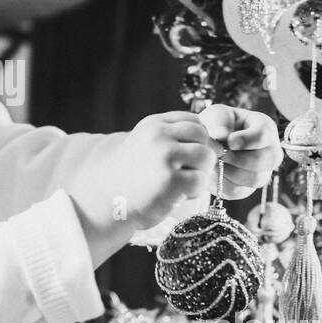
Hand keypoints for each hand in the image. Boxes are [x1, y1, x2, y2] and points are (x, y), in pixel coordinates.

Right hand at [70, 111, 218, 237]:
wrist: (106, 201)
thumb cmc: (131, 176)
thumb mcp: (145, 144)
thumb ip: (172, 136)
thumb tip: (215, 143)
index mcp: (153, 124)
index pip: (194, 121)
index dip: (196, 140)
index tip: (183, 157)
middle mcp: (159, 135)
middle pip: (204, 137)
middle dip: (200, 156)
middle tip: (184, 173)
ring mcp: (165, 157)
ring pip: (206, 157)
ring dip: (199, 173)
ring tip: (180, 184)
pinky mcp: (170, 180)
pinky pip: (200, 181)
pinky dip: (193, 191)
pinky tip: (176, 195)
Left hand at [196, 104, 283, 199]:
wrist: (209, 143)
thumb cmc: (217, 124)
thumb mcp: (217, 116)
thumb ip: (220, 124)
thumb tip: (222, 137)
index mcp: (265, 128)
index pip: (263, 135)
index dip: (246, 140)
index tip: (229, 141)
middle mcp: (270, 152)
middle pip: (264, 161)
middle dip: (237, 158)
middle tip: (219, 154)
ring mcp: (262, 173)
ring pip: (253, 179)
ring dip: (229, 170)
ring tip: (215, 161)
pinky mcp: (247, 189)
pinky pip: (238, 191)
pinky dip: (222, 182)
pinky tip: (215, 171)